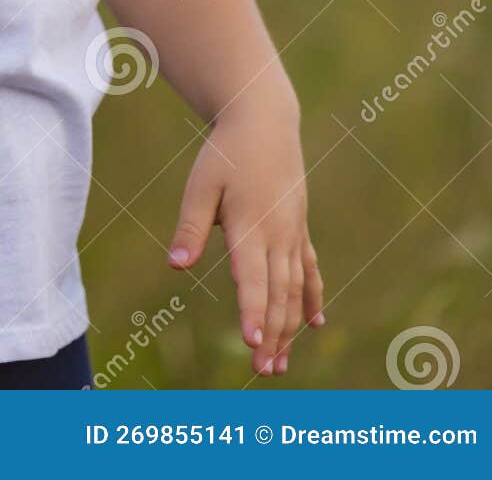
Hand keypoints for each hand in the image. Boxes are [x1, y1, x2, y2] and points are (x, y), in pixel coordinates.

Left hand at [166, 97, 324, 376]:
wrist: (264, 119)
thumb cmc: (226, 153)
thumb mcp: (201, 184)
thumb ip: (190, 227)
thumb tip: (176, 266)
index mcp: (250, 225)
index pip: (252, 277)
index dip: (253, 311)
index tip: (253, 342)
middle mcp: (277, 234)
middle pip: (277, 293)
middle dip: (272, 334)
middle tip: (264, 371)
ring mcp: (292, 232)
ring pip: (295, 288)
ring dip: (289, 327)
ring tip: (280, 363)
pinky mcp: (298, 227)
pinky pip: (309, 269)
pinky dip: (312, 297)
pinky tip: (315, 324)